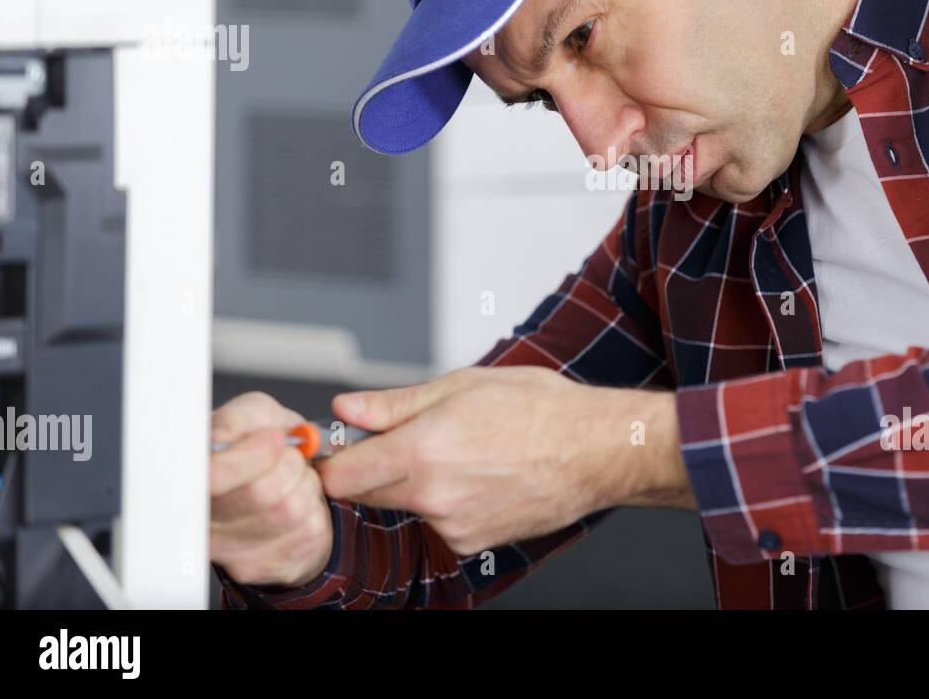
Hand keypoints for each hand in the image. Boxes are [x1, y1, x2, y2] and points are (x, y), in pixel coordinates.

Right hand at [209, 392, 333, 587]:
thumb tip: (252, 436)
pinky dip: (315, 508)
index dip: (252, 456)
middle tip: (286, 457)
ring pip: (290, 510)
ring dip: (305, 485)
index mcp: (191, 474)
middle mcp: (198, 518)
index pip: (212, 476)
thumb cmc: (259, 451)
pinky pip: (308, 530)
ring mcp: (225, 549)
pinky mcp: (258, 566)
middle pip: (262, 492)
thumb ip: (248, 417)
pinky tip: (295, 502)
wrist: (279, 492)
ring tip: (290, 480)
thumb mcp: (256, 416)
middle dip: (289, 464)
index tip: (275, 439)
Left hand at [316, 367, 693, 555]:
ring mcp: (452, 525)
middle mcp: (431, 496)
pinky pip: (439, 521)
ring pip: (406, 506)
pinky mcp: (471, 543)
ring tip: (463, 451)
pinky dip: (448, 502)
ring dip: (416, 484)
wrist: (595, 450)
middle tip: (411, 438)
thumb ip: (394, 405)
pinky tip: (482, 476)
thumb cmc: (539, 410)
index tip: (339, 446)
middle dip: (374, 468)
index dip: (333, 460)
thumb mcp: (462, 386)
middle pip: (366, 493)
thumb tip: (345, 410)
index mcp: (420, 450)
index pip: (340, 476)